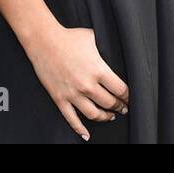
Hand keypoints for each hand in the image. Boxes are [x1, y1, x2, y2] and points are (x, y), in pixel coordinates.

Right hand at [26, 24, 129, 140]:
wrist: (44, 41)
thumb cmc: (69, 37)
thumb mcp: (93, 38)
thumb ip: (106, 49)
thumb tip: (117, 50)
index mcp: (98, 70)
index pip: (120, 90)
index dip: (128, 96)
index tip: (129, 97)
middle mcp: (87, 85)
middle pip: (109, 103)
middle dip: (119, 107)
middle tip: (123, 107)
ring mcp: (73, 94)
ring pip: (94, 114)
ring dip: (105, 117)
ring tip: (109, 116)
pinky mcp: (60, 99)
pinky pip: (72, 119)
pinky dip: (80, 130)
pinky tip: (87, 135)